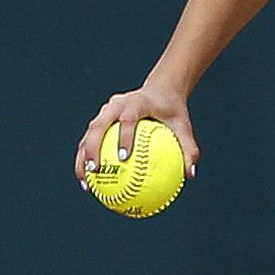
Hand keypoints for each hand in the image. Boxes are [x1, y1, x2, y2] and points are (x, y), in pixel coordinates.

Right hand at [76, 83, 197, 182]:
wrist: (160, 92)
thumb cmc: (173, 112)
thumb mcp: (184, 127)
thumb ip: (189, 148)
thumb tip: (191, 174)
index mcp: (137, 103)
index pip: (128, 118)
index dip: (125, 136)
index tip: (124, 157)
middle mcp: (116, 105)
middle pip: (98, 125)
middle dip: (93, 148)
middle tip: (95, 170)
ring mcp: (105, 112)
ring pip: (88, 134)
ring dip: (83, 156)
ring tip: (85, 182)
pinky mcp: (100, 120)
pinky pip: (90, 140)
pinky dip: (86, 157)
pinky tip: (89, 181)